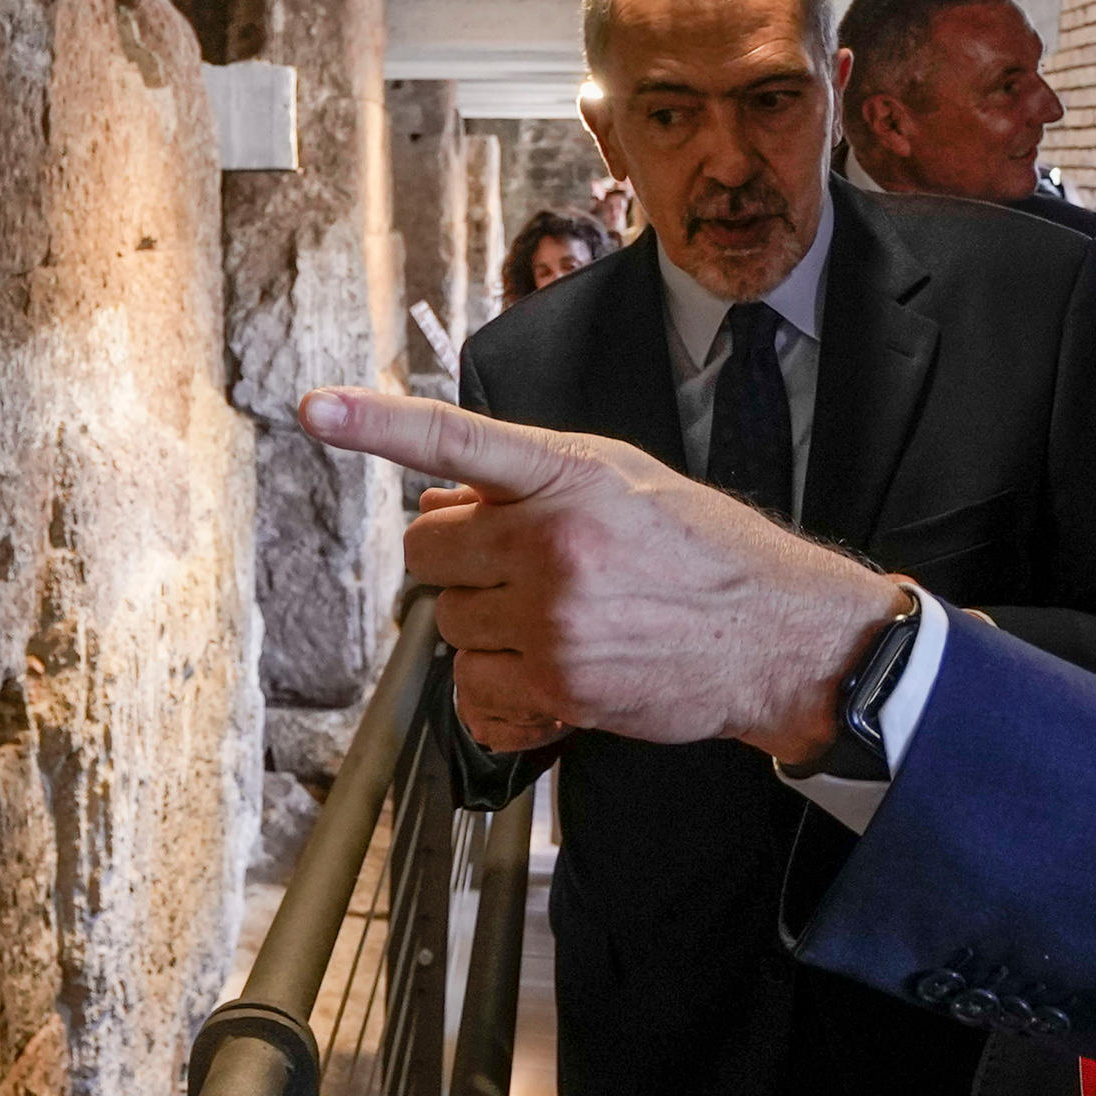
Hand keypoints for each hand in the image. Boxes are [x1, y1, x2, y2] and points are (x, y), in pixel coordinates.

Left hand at [305, 389, 903, 765]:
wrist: (780, 636)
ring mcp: (551, 617)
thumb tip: (441, 494)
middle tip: (518, 567)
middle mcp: (554, 542)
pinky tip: (549, 665)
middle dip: (459, 560)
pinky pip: (471, 686)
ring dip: (483, 623)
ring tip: (557, 617)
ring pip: (448, 622)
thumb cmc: (705, 554)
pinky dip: (495, 684)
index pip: (455, 440)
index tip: (316, 409)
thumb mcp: (624, 483)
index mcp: (570, 475)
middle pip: (427, 551)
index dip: (376, 423)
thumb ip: (532, 482)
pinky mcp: (556, 683)